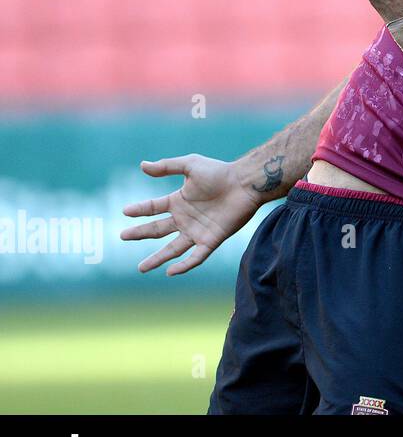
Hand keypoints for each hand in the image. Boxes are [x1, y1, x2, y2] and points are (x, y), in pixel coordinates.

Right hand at [121, 154, 260, 274]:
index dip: (139, 209)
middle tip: (122, 236)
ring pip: (173, 248)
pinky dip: (184, 265)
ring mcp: (197, 231)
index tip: (124, 211)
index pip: (153, 208)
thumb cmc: (220, 172)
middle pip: (158, 229)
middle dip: (140, 234)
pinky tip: (171, 271)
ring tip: (141, 268)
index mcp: (178, 201)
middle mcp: (185, 218)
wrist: (245, 183)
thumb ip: (167, 166)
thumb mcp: (190, 165)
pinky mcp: (212, 239)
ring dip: (157, 258)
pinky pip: (196, 256)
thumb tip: (142, 165)